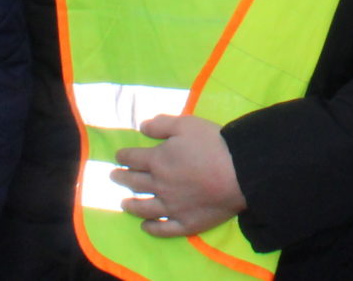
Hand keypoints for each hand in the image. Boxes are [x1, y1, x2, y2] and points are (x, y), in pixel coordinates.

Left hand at [114, 114, 246, 238]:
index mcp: (158, 160)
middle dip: (122, 178)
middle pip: (135, 182)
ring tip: (123, 203)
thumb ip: (162, 124)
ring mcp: (171, 207)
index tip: (118, 157)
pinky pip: (164, 228)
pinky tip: (145, 226)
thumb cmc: (213, 144)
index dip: (124, 157)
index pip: (134, 158)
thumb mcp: (186, 124)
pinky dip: (152, 228)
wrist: (239, 172)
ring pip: (144, 208)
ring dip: (131, 205)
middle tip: (114, 176)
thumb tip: (141, 127)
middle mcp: (159, 186)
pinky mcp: (186, 223)